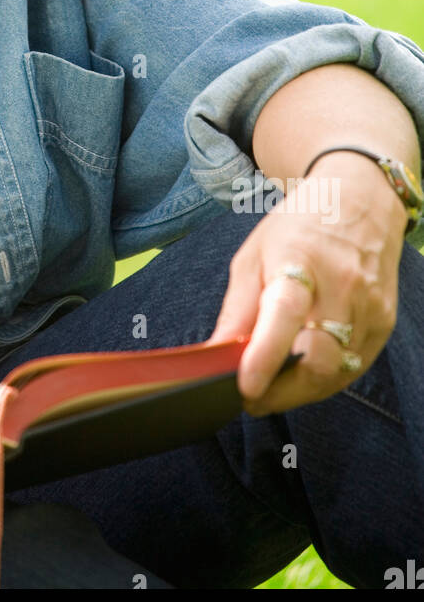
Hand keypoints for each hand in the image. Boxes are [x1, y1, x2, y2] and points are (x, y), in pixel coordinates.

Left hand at [207, 152, 407, 416]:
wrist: (359, 201)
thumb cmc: (298, 227)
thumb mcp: (253, 254)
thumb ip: (237, 309)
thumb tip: (217, 356)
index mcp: (300, 261)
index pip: (284, 314)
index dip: (264, 356)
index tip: (245, 387)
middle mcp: (341, 286)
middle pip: (317, 360)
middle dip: (281, 392)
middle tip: (252, 399)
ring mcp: (369, 307)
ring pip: (336, 373)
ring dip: (301, 392)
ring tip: (272, 389)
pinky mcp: (384, 324)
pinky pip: (353, 367)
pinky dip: (324, 380)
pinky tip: (303, 374)